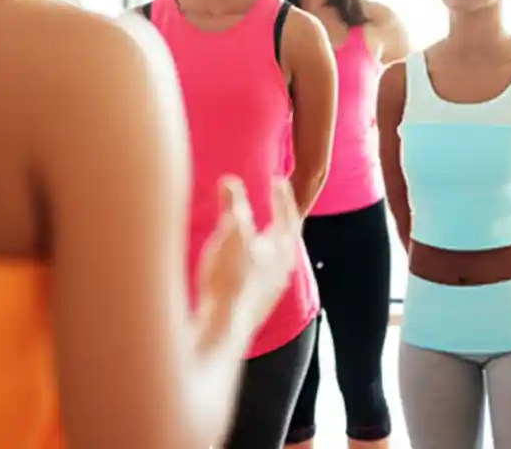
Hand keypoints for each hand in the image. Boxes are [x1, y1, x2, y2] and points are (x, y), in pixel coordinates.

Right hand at [195, 176, 300, 336]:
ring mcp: (272, 290)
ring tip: (256, 233)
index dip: (282, 196)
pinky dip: (254, 263)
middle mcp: (284, 269)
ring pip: (274, 259)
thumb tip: (230, 181)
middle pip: (285, 237)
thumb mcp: (231, 233)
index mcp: (283, 248)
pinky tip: (242, 266)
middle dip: (278, 218)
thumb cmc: (230, 278)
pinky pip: (260, 276)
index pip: (288, 215)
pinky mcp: (256, 305)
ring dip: (266, 243)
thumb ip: (233, 205)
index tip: (279, 181)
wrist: (222, 329)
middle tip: (274, 205)